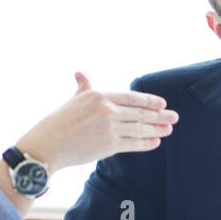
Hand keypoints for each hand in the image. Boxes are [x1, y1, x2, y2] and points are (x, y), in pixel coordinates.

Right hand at [16, 73, 178, 170]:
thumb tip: (79, 73)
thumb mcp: (73, 100)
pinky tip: (156, 142)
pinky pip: (134, 144)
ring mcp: (109, 128)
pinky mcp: (109, 146)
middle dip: (160, 115)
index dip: (149, 101)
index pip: (132, 97)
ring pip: (140, 128)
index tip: (162, 103)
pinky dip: (147, 143)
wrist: (46, 146)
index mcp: (99, 96)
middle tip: (174, 117)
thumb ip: (83, 87)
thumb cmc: (57, 122)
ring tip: (169, 129)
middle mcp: (107, 110)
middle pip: (140, 113)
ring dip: (157, 129)